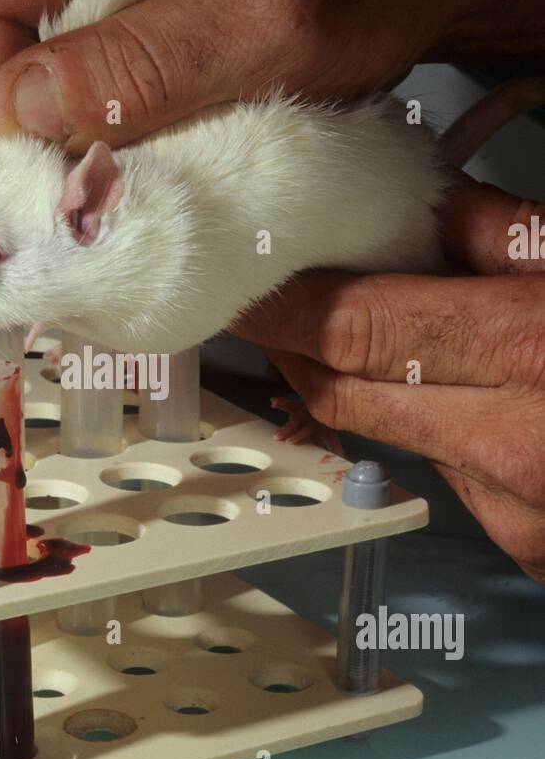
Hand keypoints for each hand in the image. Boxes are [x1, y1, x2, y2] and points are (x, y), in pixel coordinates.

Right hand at [0, 0, 542, 153]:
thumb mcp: (262, 31)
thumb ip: (142, 66)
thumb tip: (21, 108)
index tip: (47, 177)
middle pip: (3, 33)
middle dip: (33, 121)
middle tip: (87, 187)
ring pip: (39, 54)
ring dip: (70, 122)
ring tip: (121, 167)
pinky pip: (82, 55)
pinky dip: (103, 108)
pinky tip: (142, 138)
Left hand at [237, 174, 544, 580]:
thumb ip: (512, 237)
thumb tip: (423, 208)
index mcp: (543, 357)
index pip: (355, 328)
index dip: (281, 300)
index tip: (243, 270)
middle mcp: (519, 452)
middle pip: (345, 392)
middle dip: (291, 344)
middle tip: (263, 297)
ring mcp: (520, 516)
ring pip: (392, 435)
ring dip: (361, 384)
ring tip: (363, 330)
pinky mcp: (527, 549)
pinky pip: (448, 475)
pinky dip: (433, 427)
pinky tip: (460, 392)